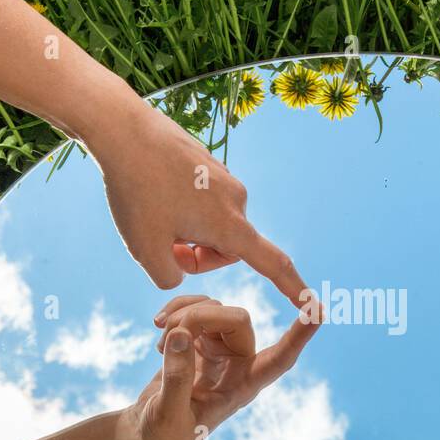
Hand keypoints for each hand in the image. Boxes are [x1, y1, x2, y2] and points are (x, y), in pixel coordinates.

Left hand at [86, 97, 309, 306]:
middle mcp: (237, 200)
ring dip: (187, 232)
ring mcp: (224, 178)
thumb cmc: (136, 191)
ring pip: (212, 224)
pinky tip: (151, 193)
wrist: (124, 130)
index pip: (272, 265)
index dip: (294, 290)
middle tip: (160, 247)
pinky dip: (181, 209)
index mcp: (230, 226)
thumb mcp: (145, 250)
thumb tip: (180, 269)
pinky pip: (202, 201)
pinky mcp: (209, 163)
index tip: (315, 308)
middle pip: (228, 249)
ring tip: (151, 216)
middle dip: (198, 256)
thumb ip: (169, 277)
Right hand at [118, 295, 320, 439]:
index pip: (281, 359)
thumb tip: (181, 334)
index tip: (319, 310)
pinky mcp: (196, 343)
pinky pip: (195, 311)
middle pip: (238, 320)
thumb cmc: (161, 438)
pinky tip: (157, 331)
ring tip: (158, 337)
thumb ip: (177, 377)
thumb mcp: (167, 414)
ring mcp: (217, 352)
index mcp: (243, 388)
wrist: (145, 437)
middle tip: (167, 331)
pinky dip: (175, 313)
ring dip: (184, 313)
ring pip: (215, 309)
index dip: (300, 336)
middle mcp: (236, 366)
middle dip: (201, 316)